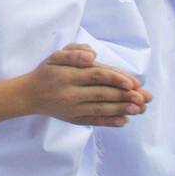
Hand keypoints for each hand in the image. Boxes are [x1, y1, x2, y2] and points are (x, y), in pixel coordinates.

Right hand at [23, 43, 151, 126]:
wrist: (29, 95)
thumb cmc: (47, 72)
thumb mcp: (55, 56)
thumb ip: (73, 53)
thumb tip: (91, 55)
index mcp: (67, 75)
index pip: (96, 75)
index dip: (115, 78)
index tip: (134, 83)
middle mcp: (70, 93)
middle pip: (102, 93)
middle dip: (125, 96)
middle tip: (145, 97)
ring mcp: (72, 108)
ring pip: (100, 108)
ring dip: (122, 109)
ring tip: (140, 109)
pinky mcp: (73, 119)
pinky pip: (93, 121)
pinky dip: (109, 122)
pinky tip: (124, 121)